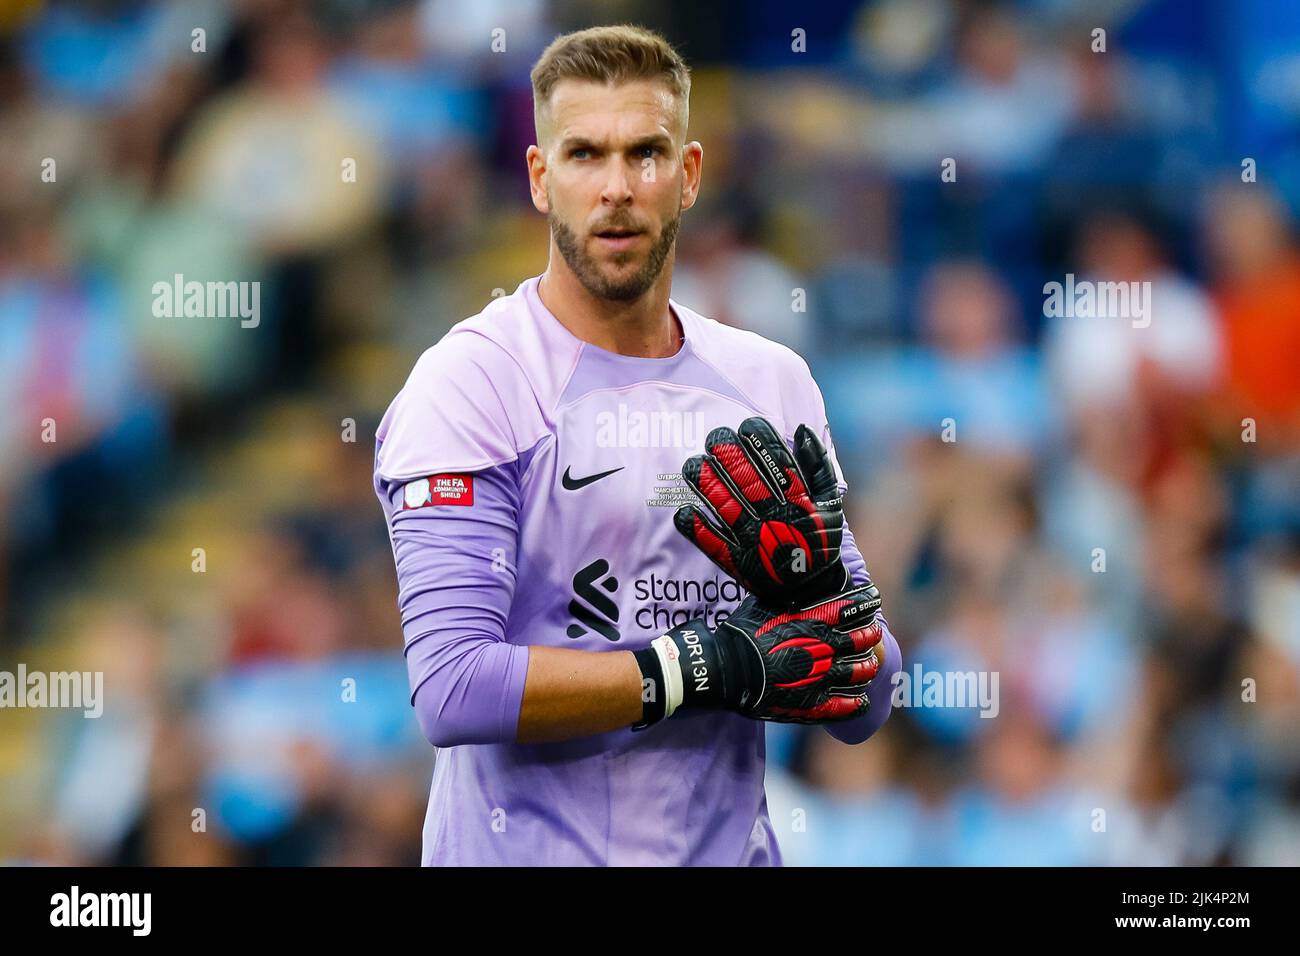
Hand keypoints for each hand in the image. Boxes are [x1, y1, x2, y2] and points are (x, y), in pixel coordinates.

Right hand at [634, 583, 883, 724]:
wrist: (726, 670)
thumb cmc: (742, 631)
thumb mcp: (766, 602)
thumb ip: (790, 594)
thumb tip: (801, 576)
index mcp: (813, 620)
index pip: (852, 608)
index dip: (866, 603)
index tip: (873, 600)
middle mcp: (823, 647)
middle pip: (862, 639)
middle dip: (869, 634)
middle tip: (871, 632)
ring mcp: (820, 678)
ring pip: (860, 672)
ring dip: (868, 666)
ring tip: (869, 664)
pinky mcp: (812, 704)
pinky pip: (845, 706)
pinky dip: (857, 702)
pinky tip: (861, 700)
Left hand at [675, 417, 847, 606]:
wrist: (810, 592)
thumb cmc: (818, 539)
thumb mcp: (829, 504)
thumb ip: (818, 467)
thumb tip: (804, 430)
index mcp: (800, 504)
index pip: (780, 466)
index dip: (763, 443)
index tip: (747, 424)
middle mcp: (776, 521)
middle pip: (749, 483)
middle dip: (730, 457)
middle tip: (714, 437)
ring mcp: (755, 542)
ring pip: (727, 508)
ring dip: (708, 485)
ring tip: (692, 464)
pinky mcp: (737, 563)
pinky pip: (713, 544)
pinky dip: (698, 529)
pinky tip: (684, 511)